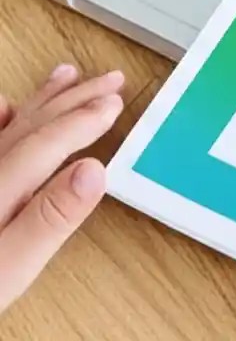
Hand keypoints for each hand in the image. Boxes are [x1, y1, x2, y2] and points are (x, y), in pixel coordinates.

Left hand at [0, 65, 124, 311]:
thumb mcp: (11, 266)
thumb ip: (52, 218)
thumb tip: (94, 170)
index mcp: (0, 191)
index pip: (47, 143)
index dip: (84, 120)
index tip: (115, 102)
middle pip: (31, 126)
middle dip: (74, 100)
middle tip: (110, 81)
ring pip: (10, 126)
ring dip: (43, 100)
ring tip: (69, 77)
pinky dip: (0, 118)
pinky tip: (7, 107)